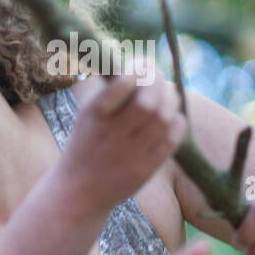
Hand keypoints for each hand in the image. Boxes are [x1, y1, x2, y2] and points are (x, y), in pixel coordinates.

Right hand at [59, 67, 185, 215]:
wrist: (78, 191)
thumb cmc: (84, 146)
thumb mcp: (85, 117)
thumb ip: (109, 93)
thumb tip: (140, 64)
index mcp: (92, 117)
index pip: (122, 86)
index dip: (138, 70)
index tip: (141, 63)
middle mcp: (111, 135)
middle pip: (148, 102)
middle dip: (158, 82)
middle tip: (157, 75)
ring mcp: (130, 153)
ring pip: (164, 117)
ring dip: (170, 99)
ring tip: (166, 94)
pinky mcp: (146, 168)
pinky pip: (172, 138)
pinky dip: (177, 121)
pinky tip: (171, 116)